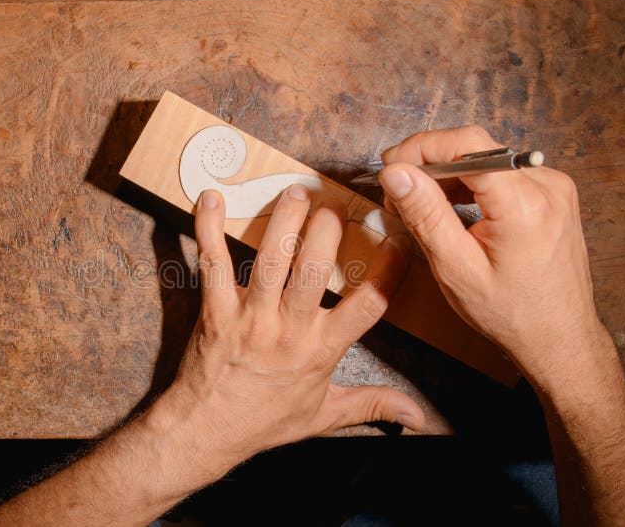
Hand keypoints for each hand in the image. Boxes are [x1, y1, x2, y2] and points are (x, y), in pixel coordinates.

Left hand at [151, 185, 424, 469]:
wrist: (207, 431)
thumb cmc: (265, 421)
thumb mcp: (325, 415)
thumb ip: (372, 404)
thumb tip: (418, 416)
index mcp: (322, 350)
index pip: (369, 305)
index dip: (390, 270)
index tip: (401, 238)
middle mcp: (289, 330)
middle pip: (316, 270)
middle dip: (327, 230)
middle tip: (333, 206)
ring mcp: (250, 318)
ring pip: (271, 260)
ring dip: (284, 220)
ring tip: (297, 192)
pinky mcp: (216, 310)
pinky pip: (213, 263)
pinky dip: (208, 228)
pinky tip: (210, 199)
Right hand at [377, 126, 612, 389]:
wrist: (557, 336)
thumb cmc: (509, 313)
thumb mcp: (455, 268)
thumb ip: (424, 214)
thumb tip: (395, 173)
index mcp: (524, 203)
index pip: (465, 144)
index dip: (420, 148)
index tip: (391, 169)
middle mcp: (545, 185)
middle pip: (473, 147)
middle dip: (428, 162)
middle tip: (397, 192)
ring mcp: (552, 186)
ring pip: (483, 157)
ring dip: (445, 173)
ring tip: (419, 203)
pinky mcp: (550, 193)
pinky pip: (499, 171)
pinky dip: (468, 182)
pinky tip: (448, 205)